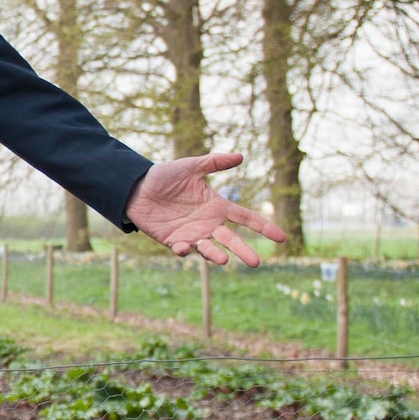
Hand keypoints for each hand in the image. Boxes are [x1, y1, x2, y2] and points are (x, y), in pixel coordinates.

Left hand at [125, 153, 286, 266]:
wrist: (137, 187)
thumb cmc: (164, 176)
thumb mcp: (190, 166)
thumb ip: (214, 162)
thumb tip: (241, 156)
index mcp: (216, 206)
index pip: (246, 218)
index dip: (263, 227)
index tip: (281, 238)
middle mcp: (208, 223)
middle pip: (231, 239)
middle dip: (244, 251)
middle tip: (256, 263)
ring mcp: (192, 234)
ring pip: (209, 248)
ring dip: (216, 255)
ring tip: (224, 260)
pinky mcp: (173, 241)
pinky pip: (182, 249)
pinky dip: (184, 250)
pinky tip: (183, 247)